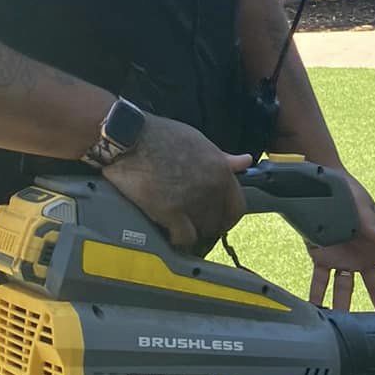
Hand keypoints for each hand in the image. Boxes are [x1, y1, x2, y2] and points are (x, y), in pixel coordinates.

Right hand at [103, 115, 251, 252]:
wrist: (128, 137)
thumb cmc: (161, 135)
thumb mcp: (198, 140)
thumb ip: (222, 158)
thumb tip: (245, 162)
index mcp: (221, 170)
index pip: (237, 207)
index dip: (227, 216)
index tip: (217, 219)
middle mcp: (211, 187)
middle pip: (218, 222)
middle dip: (207, 224)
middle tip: (191, 222)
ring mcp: (192, 200)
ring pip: (201, 231)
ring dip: (191, 231)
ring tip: (177, 225)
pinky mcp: (170, 211)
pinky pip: (183, 238)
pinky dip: (177, 239)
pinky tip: (168, 233)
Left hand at [306, 169, 374, 313]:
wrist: (318, 184)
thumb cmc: (347, 191)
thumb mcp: (361, 207)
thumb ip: (374, 227)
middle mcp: (363, 256)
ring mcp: (343, 259)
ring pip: (345, 290)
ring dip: (343, 308)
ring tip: (343, 329)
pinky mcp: (322, 257)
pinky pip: (319, 281)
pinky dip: (315, 295)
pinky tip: (313, 311)